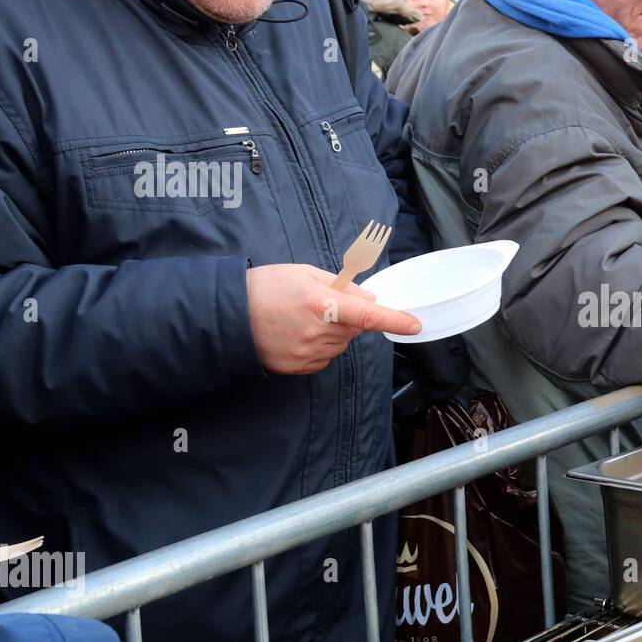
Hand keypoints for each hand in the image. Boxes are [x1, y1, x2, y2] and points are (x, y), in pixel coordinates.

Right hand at [247, 264, 420, 374]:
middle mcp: (317, 332)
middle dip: (346, 318)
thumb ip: (342, 287)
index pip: (368, 315)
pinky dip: (318, 347)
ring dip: (331, 333)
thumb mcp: (305, 274)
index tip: (415, 324)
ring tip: (300, 320)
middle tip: (319, 305)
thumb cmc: (266, 287)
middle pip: (353, 329)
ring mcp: (307, 354)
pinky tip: (295, 334)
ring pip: (339, 345)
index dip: (394, 320)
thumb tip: (370, 300)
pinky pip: (323, 358)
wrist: (227, 315)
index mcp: (321, 304)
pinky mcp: (298, 368)